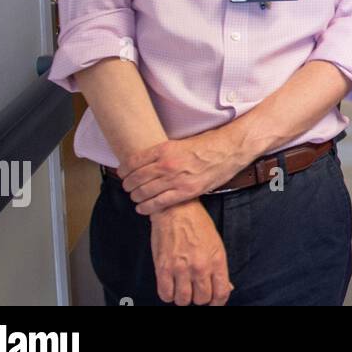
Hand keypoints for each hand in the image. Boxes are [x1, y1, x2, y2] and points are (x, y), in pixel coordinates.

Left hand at [121, 130, 246, 214]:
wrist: (228, 150)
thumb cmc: (206, 145)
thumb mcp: (180, 143)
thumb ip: (163, 153)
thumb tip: (146, 161)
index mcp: (164, 149)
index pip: (133, 162)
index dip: (123, 170)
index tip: (122, 174)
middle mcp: (167, 164)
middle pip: (135, 178)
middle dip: (127, 185)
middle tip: (127, 187)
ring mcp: (176, 179)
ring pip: (144, 192)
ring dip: (135, 196)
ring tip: (134, 197)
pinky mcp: (185, 192)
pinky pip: (158, 203)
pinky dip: (146, 207)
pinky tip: (142, 208)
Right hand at [150, 200, 231, 305]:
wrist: (177, 210)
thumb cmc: (198, 224)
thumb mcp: (216, 244)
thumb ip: (220, 269)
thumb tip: (225, 287)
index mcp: (217, 260)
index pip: (221, 293)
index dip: (217, 302)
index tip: (213, 302)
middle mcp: (200, 267)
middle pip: (201, 299)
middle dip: (199, 298)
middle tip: (196, 290)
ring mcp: (181, 268)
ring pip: (183, 300)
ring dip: (183, 297)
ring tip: (183, 287)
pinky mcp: (163, 268)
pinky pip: (165, 294)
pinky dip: (168, 294)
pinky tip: (171, 286)